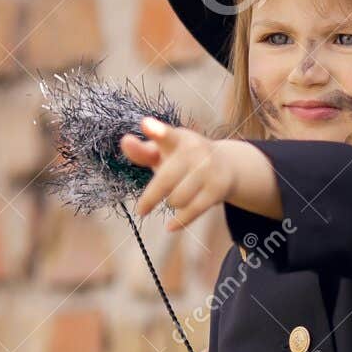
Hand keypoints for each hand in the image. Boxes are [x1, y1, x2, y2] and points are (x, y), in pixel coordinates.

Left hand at [121, 119, 237, 231]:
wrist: (226, 165)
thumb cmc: (183, 159)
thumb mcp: (164, 152)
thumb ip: (142, 151)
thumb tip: (125, 141)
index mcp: (176, 138)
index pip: (165, 134)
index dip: (156, 130)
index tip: (146, 125)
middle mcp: (194, 151)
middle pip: (165, 181)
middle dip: (151, 198)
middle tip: (141, 210)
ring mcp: (208, 170)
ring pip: (177, 199)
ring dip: (171, 203)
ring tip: (174, 198)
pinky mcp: (217, 189)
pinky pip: (193, 211)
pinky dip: (179, 221)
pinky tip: (170, 227)